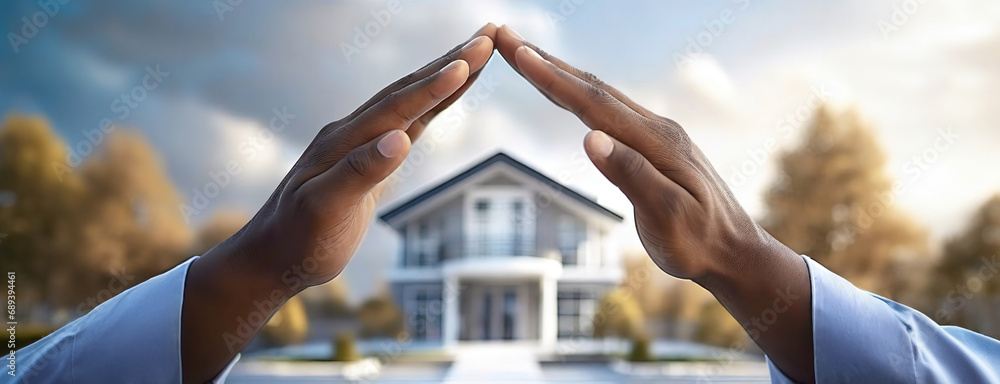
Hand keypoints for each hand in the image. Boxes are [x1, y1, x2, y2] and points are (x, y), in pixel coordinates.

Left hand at [181, 24, 497, 382]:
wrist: (272, 256)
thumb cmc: (297, 240)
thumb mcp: (324, 210)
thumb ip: (359, 172)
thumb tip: (399, 140)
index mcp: (343, 141)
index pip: (396, 106)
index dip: (433, 85)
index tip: (468, 61)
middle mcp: (352, 131)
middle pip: (407, 88)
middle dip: (449, 61)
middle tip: (488, 33)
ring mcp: (360, 141)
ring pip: (410, 99)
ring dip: (444, 73)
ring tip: (479, 50)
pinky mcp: (369, 156)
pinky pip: (409, 120)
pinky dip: (434, 101)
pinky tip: (451, 89)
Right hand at [495, 25, 814, 382]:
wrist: (737, 253)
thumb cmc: (700, 243)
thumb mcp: (666, 217)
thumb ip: (631, 175)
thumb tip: (589, 137)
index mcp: (655, 141)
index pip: (592, 103)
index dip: (551, 77)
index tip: (517, 52)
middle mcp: (655, 128)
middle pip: (592, 87)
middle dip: (546, 62)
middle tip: (506, 37)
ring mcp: (656, 134)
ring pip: (599, 95)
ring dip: (561, 73)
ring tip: (526, 56)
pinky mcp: (655, 145)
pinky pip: (609, 110)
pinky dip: (579, 95)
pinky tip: (568, 93)